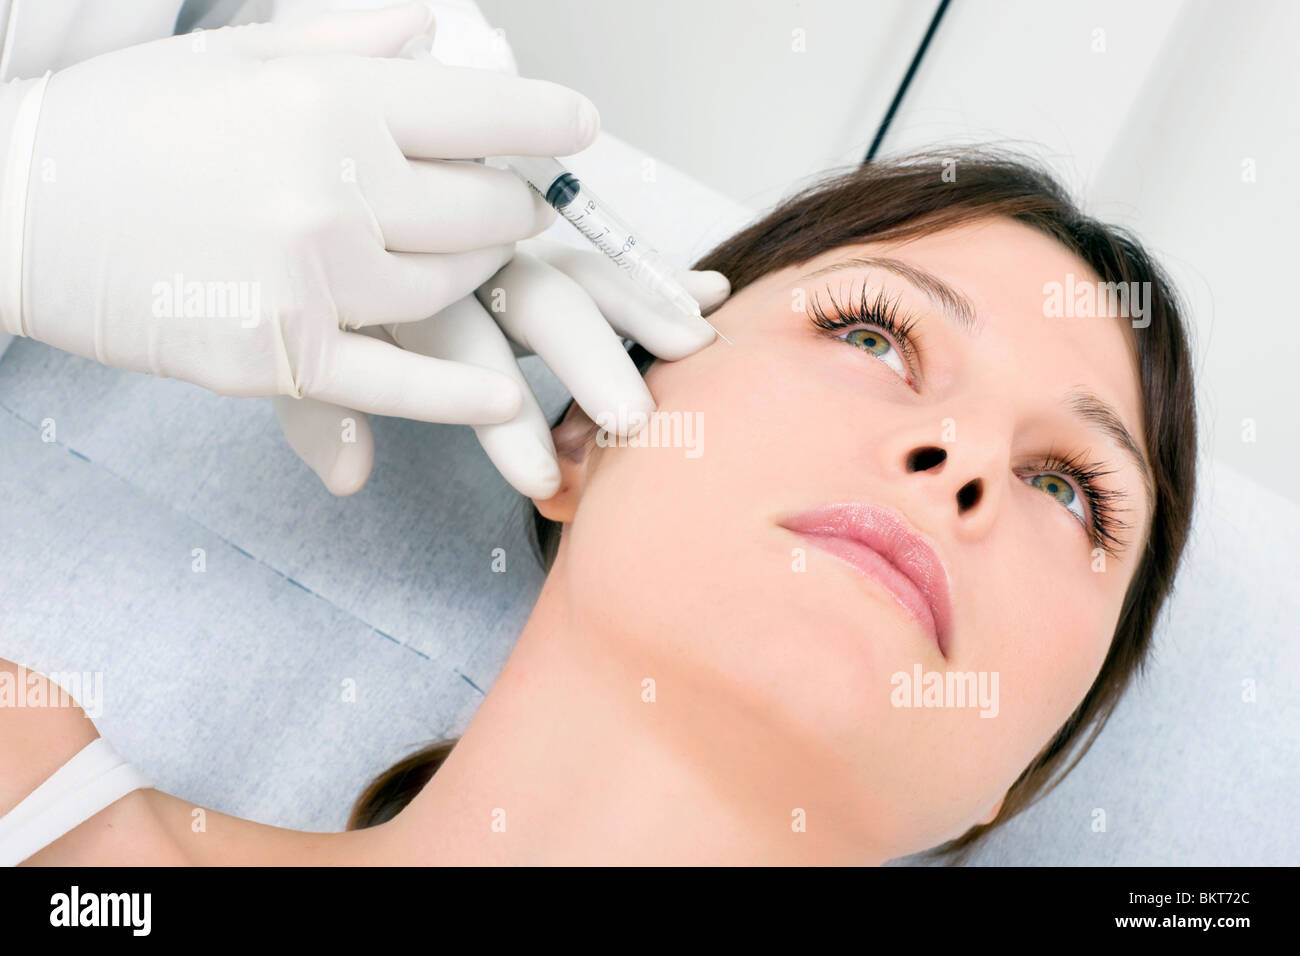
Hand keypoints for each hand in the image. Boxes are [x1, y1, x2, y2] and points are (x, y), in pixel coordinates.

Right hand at [2, 3, 599, 425]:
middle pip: (483, 209)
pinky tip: (504, 394)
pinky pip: (403, 385)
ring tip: (470, 256)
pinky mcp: (282, 358)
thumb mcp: (232, 54)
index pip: (481, 109)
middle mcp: (333, 190)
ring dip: (478, 274)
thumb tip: (431, 28)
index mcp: (327, 101)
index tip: (580, 125)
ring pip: (451, 290)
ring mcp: (311, 282)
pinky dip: (464, 394)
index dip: (545, 119)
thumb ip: (346, 41)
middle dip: (510, 203)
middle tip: (509, 200)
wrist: (12, 208)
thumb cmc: (122, 122)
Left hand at [275, 238, 730, 497]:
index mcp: (404, 290)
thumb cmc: (310, 295)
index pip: (460, 351)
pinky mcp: (540, 245)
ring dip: (641, 308)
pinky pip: (604, 257)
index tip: (540, 481)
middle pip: (537, 305)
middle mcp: (462, 262)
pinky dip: (653, 274)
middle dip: (588, 362)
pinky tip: (709, 292)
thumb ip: (321, 419)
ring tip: (694, 344)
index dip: (501, 418)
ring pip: (581, 274)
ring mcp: (506, 250)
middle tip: (634, 421)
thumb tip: (348, 480)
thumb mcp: (298, 359)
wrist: (304, 191)